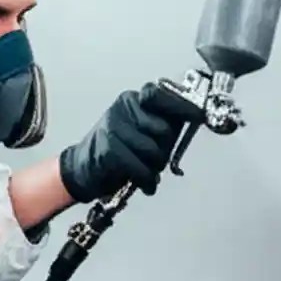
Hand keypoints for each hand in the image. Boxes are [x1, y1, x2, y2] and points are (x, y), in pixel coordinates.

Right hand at [59, 81, 203, 201]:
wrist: (82, 169)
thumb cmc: (118, 150)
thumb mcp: (141, 130)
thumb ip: (164, 123)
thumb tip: (196, 117)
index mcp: (133, 99)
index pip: (160, 95)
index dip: (181, 107)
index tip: (198, 116)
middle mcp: (122, 107)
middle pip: (164, 129)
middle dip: (166, 150)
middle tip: (156, 160)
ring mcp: (113, 126)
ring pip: (153, 151)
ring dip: (155, 169)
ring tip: (148, 173)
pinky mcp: (108, 149)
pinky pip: (140, 167)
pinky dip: (146, 180)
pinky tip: (146, 185)